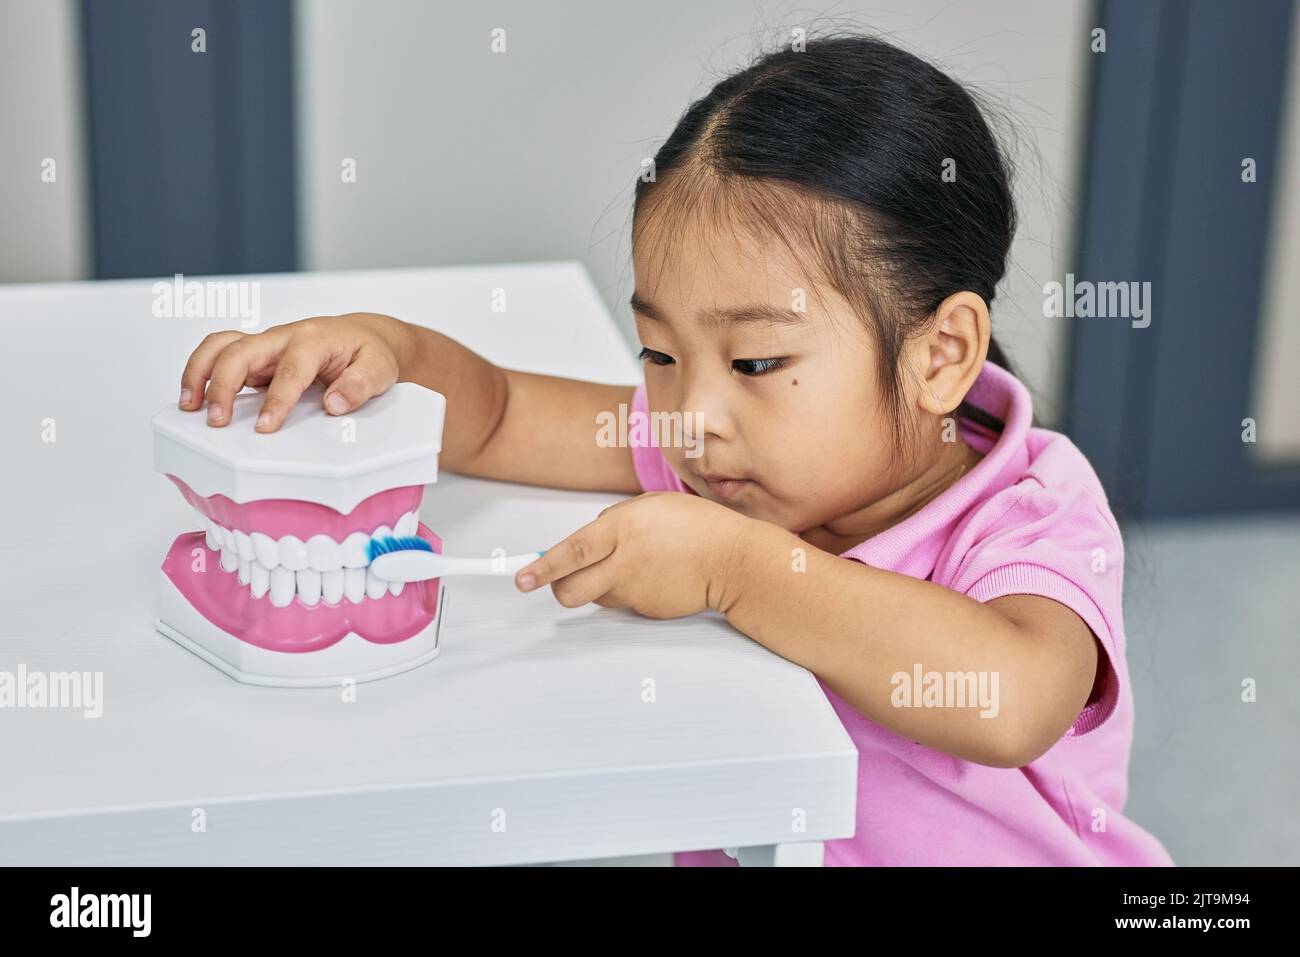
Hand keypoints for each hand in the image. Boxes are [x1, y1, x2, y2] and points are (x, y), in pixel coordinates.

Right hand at [178, 313, 412, 430]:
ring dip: (199, 372)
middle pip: (242, 351)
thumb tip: (335, 404)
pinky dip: (203, 372)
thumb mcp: (379, 369)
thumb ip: (359, 385)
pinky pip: (222, 355)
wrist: (363, 336)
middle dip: (223, 384)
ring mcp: (267, 344)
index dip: (276, 399)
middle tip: (216, 421)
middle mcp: (284, 337)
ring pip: (222, 346)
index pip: (290, 369)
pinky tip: (196, 398)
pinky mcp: (257, 356)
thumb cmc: (369, 353)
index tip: (265, 427)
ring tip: (189, 406)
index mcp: (314, 339)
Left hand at [514, 492, 755, 618]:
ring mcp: (636, 590)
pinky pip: (624, 602)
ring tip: (633, 564)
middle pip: (572, 589)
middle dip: (557, 588)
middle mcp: (625, 562)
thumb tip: (589, 537)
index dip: (542, 567)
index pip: (571, 552)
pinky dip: (629, 591)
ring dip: (600, 584)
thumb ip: (614, 520)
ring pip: (596, 595)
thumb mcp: (650, 505)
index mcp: (622, 528)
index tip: (520, 579)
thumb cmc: (697, 525)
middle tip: (558, 581)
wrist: (733, 560)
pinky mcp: (647, 609)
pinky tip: (654, 575)